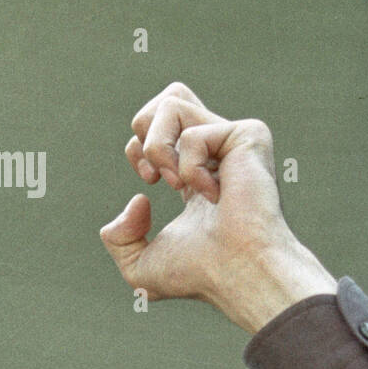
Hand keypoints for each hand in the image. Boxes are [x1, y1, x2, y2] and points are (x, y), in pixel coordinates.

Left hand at [99, 82, 336, 332]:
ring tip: (177, 182)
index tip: (150, 182)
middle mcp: (217, 151)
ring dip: (158, 146)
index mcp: (196, 171)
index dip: (139, 148)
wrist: (236, 273)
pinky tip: (214, 194)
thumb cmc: (200, 274)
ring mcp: (233, 140)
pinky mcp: (249, 136)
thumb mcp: (139, 264)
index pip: (159, 125)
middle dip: (146, 130)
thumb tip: (138, 201)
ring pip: (173, 99)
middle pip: (171, 95)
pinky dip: (190, 167)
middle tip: (157, 173)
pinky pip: (195, 131)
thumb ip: (118, 238)